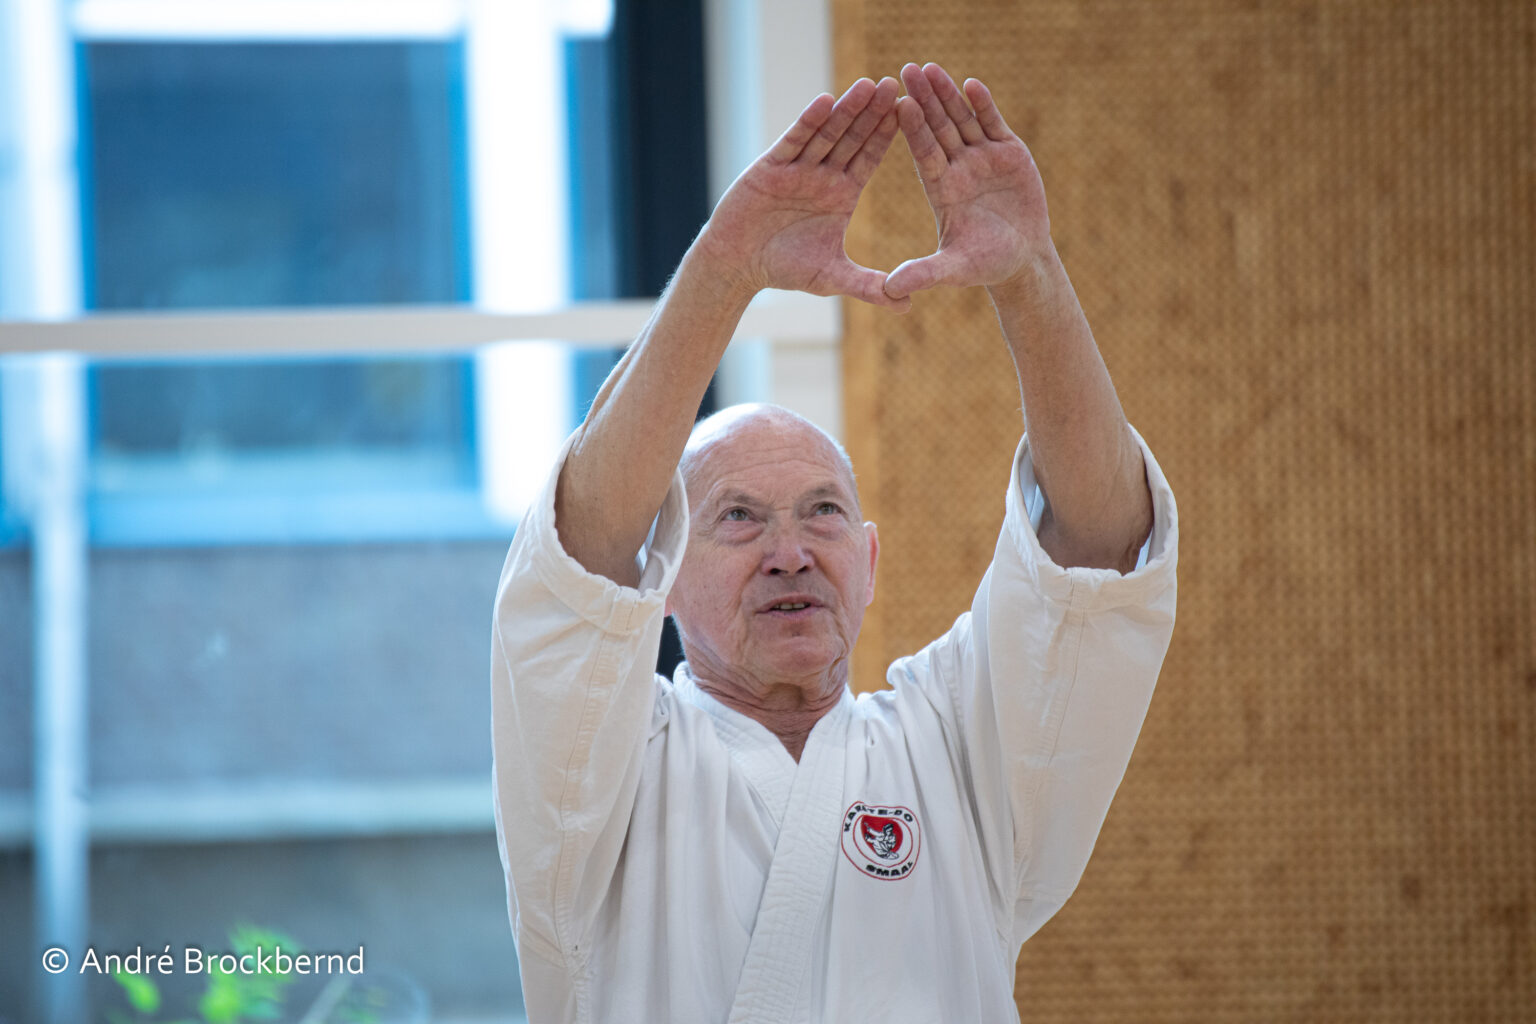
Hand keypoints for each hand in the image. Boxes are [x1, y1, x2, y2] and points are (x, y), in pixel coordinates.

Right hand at [700, 77, 908, 311]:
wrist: (738, 265)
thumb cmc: (783, 269)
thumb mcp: (832, 277)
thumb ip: (868, 286)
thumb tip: (908, 304)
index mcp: (841, 194)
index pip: (870, 158)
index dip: (889, 136)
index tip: (914, 113)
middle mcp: (823, 176)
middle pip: (853, 138)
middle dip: (873, 112)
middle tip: (896, 84)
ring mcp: (798, 168)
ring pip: (827, 133)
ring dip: (847, 109)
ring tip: (868, 84)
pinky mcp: (772, 166)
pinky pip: (794, 140)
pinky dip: (809, 122)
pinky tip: (826, 101)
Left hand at [885, 63, 1051, 299]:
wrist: (1023, 259)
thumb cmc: (986, 266)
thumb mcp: (954, 270)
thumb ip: (924, 274)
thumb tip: (890, 290)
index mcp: (941, 189)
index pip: (924, 153)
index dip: (913, 129)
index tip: (899, 105)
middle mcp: (957, 168)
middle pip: (938, 127)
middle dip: (925, 99)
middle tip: (907, 70)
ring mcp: (982, 158)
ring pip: (962, 120)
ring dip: (948, 94)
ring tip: (932, 68)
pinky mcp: (1007, 153)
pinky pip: (992, 124)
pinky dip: (984, 105)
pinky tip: (972, 84)